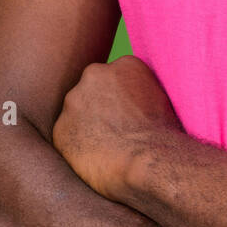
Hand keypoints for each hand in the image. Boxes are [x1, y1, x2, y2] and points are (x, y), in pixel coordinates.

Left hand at [52, 54, 178, 201]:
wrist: (150, 162)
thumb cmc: (166, 136)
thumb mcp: (164, 99)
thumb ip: (142, 90)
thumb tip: (138, 99)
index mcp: (124, 64)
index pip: (115, 79)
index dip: (122, 100)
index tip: (130, 116)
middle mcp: (94, 75)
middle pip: (92, 91)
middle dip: (99, 108)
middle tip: (117, 132)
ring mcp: (74, 101)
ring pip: (76, 114)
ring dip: (86, 128)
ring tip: (108, 149)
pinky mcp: (60, 129)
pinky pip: (66, 138)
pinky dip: (76, 148)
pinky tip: (96, 160)